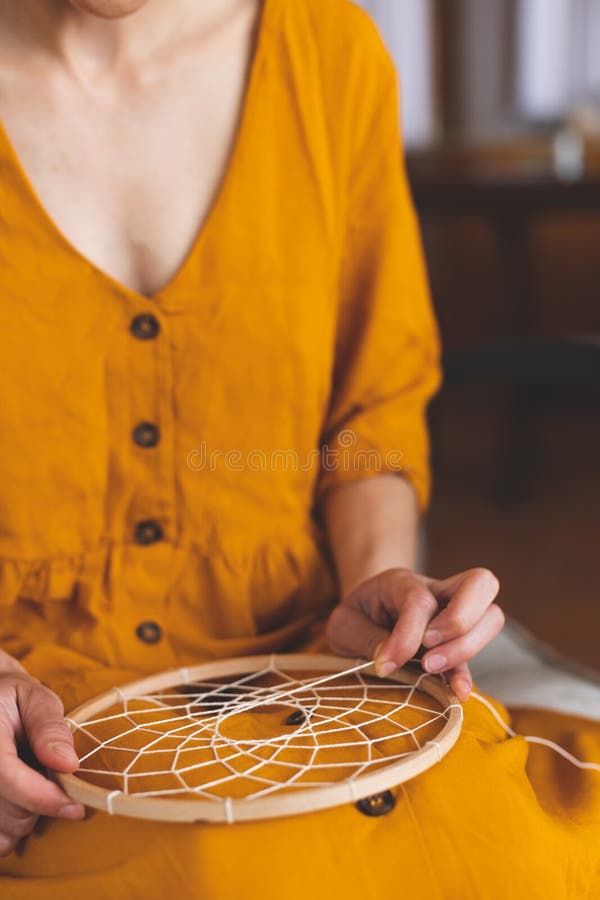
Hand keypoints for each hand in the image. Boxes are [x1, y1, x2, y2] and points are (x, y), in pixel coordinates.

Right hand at [0, 652, 83, 855]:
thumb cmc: (14, 700)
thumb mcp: (35, 698)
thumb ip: (49, 727)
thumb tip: (68, 764)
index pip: (5, 776)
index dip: (41, 797)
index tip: (75, 807)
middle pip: (9, 812)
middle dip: (41, 800)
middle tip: (48, 771)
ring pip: (3, 831)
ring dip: (26, 817)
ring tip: (29, 781)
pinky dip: (11, 829)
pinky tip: (18, 801)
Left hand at [325, 567, 503, 700]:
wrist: (365, 617)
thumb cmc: (355, 617)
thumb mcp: (344, 623)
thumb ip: (365, 638)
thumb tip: (390, 662)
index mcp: (404, 581)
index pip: (420, 601)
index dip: (407, 636)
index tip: (386, 665)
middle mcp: (438, 592)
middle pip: (480, 583)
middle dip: (461, 619)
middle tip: (428, 650)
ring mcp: (453, 616)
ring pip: (491, 616)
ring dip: (467, 646)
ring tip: (430, 669)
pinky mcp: (456, 645)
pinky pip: (476, 656)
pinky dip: (467, 674)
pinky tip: (457, 692)